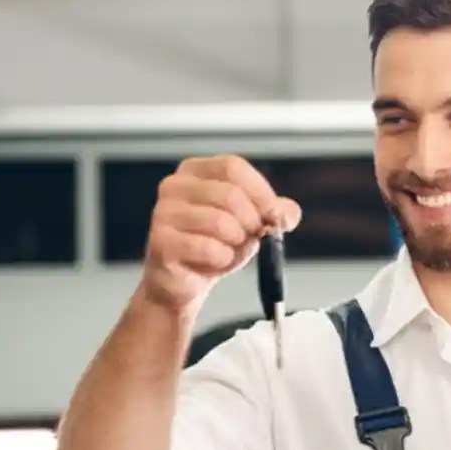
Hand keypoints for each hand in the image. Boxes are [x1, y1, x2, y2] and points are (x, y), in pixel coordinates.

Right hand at [138, 155, 301, 314]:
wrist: (183, 282)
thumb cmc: (214, 246)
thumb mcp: (249, 223)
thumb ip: (273, 212)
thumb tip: (289, 212)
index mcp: (194, 171)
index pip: (233, 167)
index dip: (260, 191)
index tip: (274, 214)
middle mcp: (174, 186)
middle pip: (230, 195)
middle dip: (252, 221)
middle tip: (252, 237)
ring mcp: (163, 213)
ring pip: (220, 222)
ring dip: (237, 242)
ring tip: (230, 249)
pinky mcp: (161, 243)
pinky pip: (208, 248)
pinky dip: (222, 260)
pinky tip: (214, 262)